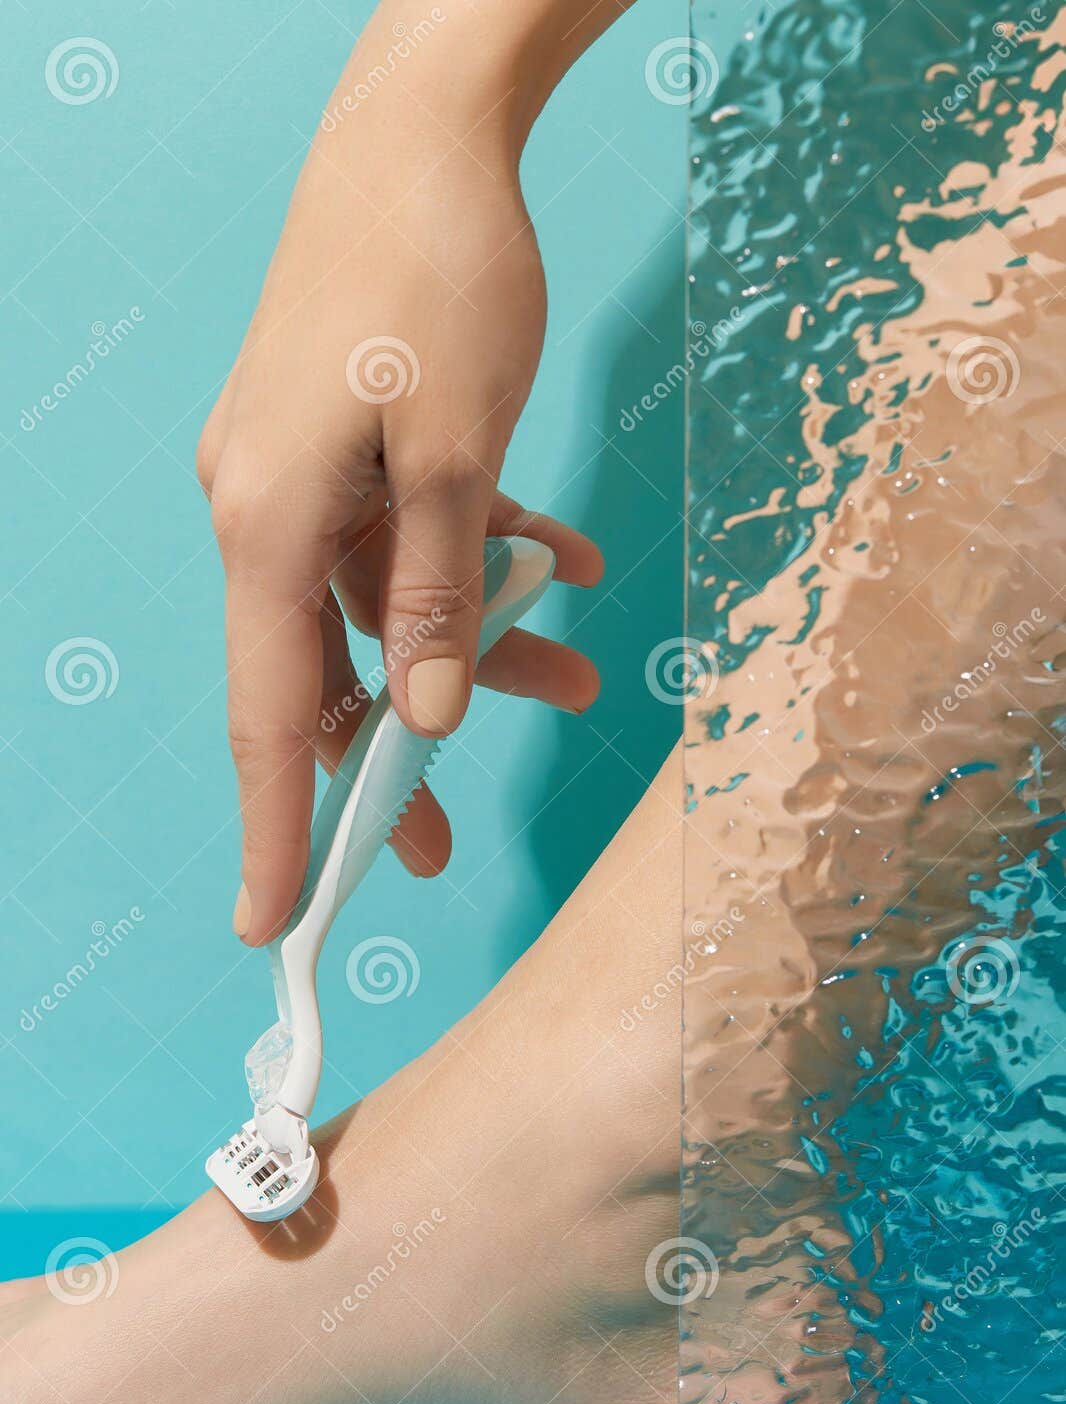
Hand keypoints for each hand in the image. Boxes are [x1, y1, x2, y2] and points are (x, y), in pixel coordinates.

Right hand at [196, 15, 602, 944]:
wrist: (425, 128)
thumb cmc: (434, 275)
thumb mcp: (455, 453)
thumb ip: (440, 595)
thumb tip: (433, 717)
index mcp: (268, 522)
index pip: (266, 715)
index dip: (276, 829)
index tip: (273, 924)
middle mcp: (267, 508)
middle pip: (326, 671)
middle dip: (401, 752)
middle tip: (440, 848)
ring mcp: (306, 473)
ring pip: (388, 601)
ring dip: (478, 638)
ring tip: (576, 665)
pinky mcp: (350, 442)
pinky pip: (410, 531)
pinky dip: (479, 555)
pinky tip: (562, 563)